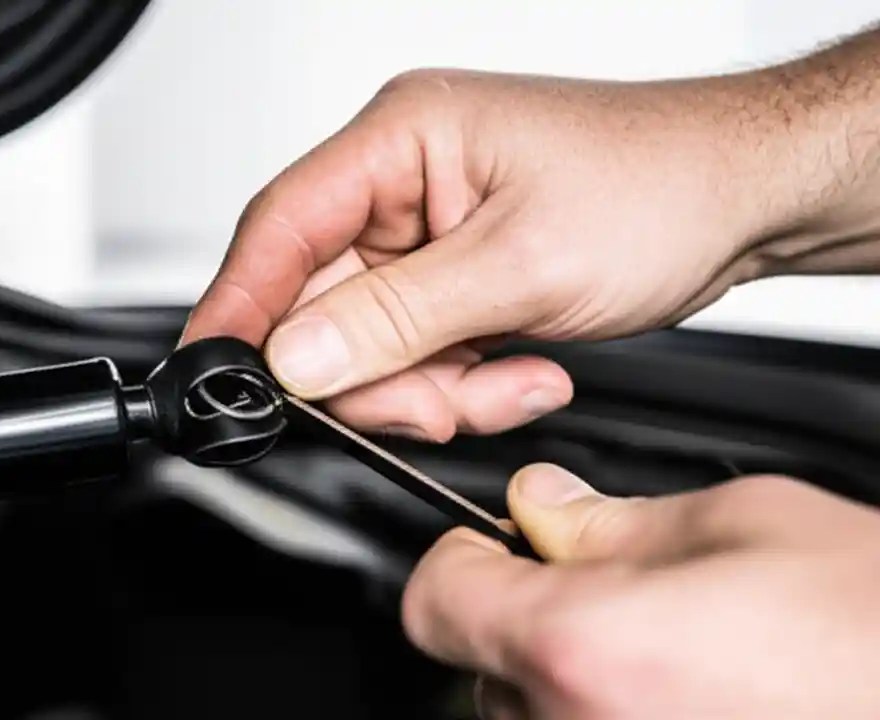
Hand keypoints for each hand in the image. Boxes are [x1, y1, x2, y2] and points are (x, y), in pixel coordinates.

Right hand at [181, 65, 866, 440]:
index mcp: (402, 140)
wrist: (749, 200)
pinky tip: (524, 372)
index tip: (215, 371)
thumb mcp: (521, 264)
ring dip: (432, 387)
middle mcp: (403, 185)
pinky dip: (465, 386)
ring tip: (504, 381)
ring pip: (370, 346)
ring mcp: (429, 236)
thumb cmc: (661, 184)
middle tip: (429, 402)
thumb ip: (396, 316)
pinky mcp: (456, 280)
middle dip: (374, 373)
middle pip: (320, 303)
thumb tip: (295, 355)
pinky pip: (419, 357)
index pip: (281, 224)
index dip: (238, 303)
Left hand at [402, 466, 879, 718]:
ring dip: (570, 680)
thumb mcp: (740, 524)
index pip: (435, 602)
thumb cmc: (871, 624)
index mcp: (581, 647)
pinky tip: (687, 694)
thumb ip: (611, 518)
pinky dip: (610, 717)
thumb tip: (546, 507)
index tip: (494, 547)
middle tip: (607, 589)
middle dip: (526, 620)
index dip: (462, 561)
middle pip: (483, 669)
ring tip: (667, 652)